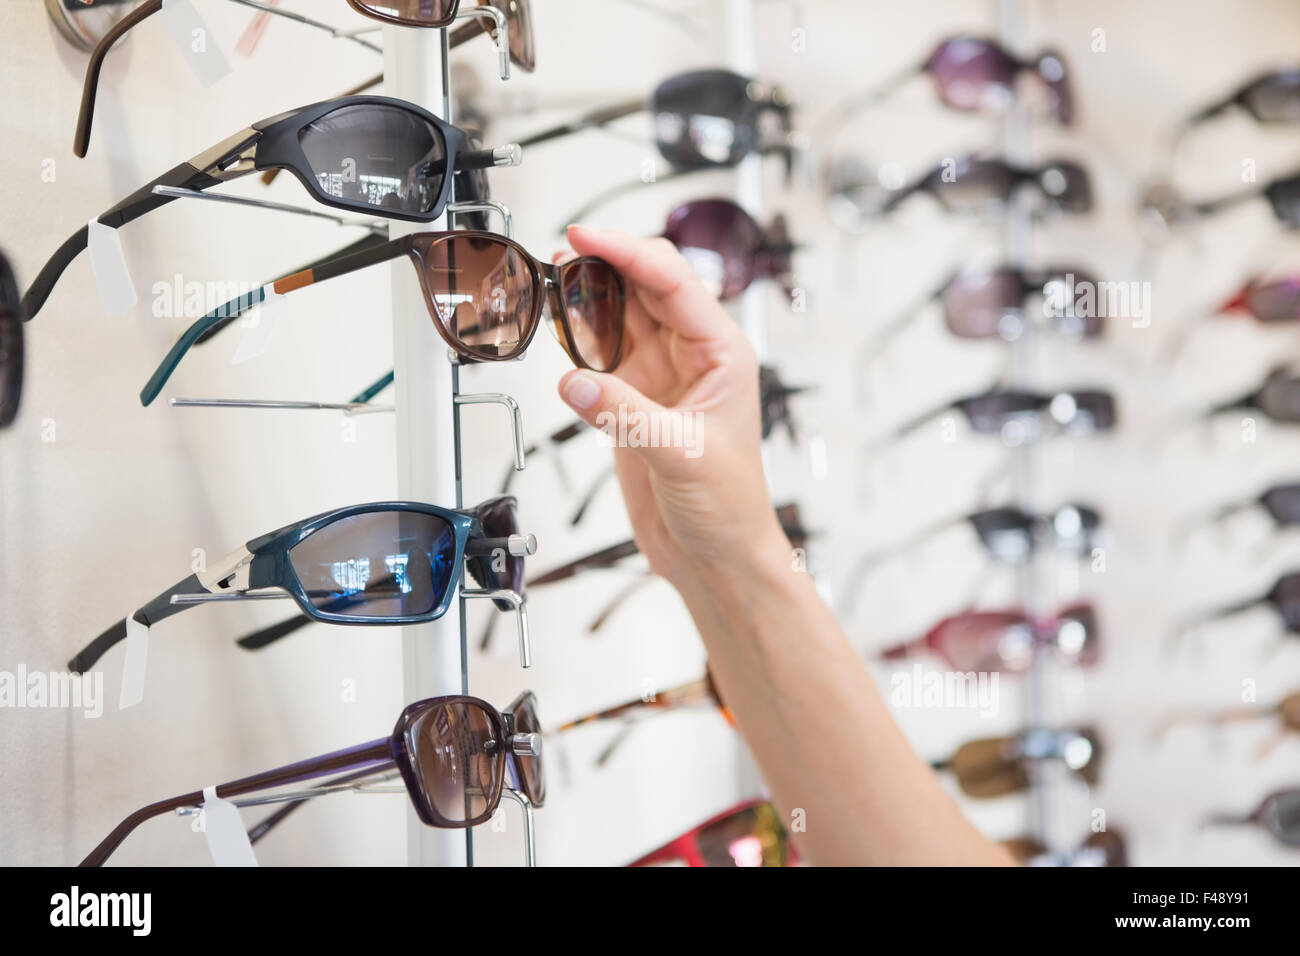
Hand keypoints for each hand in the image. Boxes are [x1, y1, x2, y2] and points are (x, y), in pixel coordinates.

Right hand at [556, 226, 787, 591]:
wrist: (716, 559)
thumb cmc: (729, 507)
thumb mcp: (682, 455)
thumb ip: (626, 415)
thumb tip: (575, 381)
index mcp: (721, 353)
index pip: (673, 282)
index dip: (627, 252)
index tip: (583, 237)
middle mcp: (693, 356)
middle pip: (643, 287)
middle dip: (601, 267)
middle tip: (555, 259)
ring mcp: (661, 378)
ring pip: (619, 317)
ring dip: (585, 300)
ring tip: (548, 286)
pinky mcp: (634, 403)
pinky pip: (601, 356)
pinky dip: (576, 341)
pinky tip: (556, 331)